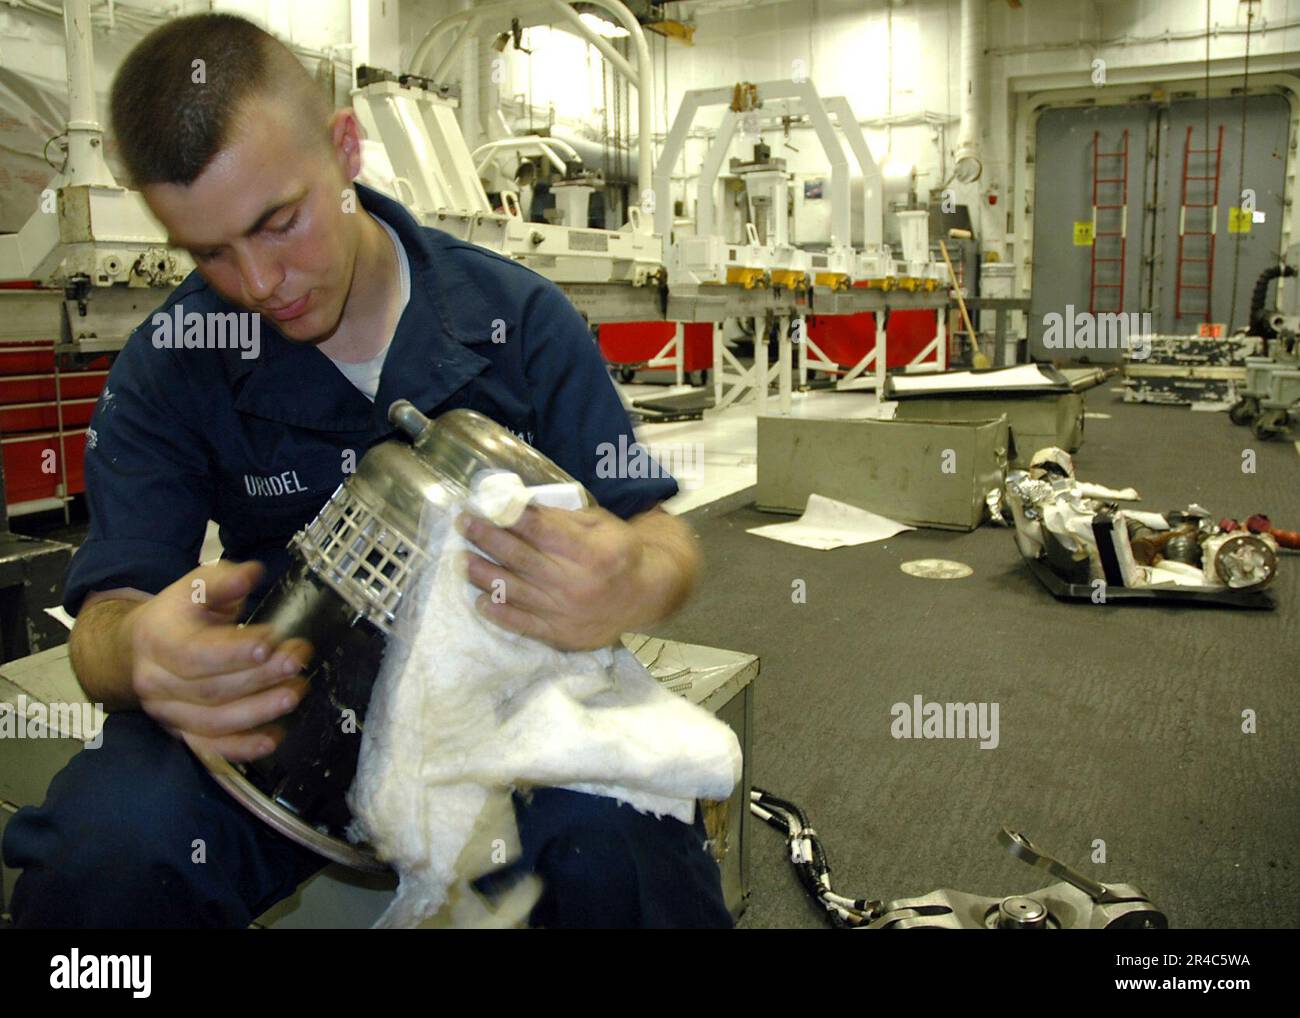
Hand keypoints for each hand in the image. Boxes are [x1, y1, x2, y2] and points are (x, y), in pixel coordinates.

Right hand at [127, 561, 312, 760]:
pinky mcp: (181, 733)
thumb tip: (250, 574)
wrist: (138, 647)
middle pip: (210, 688)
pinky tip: (273, 739)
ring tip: (294, 694)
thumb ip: (223, 581)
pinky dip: (242, 748)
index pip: (194, 653)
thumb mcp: (196, 587)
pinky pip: (210, 748)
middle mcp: (156, 682)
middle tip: (296, 661)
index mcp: (157, 640)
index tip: (269, 641)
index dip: (232, 652)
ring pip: (213, 721)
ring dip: (259, 711)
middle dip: (259, 677)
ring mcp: (167, 712)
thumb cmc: (179, 614)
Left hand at [458, 503, 683, 651]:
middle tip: (463, 524)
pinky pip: (522, 624)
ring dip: (483, 574)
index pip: (540, 530)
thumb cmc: (619, 552)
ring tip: (462, 560)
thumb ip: (562, 518)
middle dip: (487, 538)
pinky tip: (481, 600)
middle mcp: (576, 582)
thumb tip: (518, 507)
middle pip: (521, 558)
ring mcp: (566, 611)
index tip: (483, 504)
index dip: (508, 516)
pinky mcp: (560, 634)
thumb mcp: (600, 525)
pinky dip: (499, 613)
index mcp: (590, 551)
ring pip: (515, 590)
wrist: (645, 597)